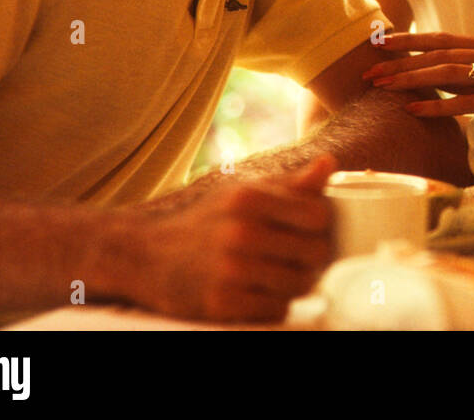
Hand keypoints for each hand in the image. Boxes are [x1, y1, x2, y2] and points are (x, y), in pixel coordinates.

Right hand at [128, 155, 335, 322]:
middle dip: (312, 258)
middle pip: (315, 253)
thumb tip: (329, 164)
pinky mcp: (221, 303)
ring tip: (278, 274)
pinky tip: (259, 292)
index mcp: (249, 197)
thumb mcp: (242, 191)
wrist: (144, 255)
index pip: (318, 215)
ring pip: (299, 284)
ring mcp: (230, 269)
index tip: (309, 231)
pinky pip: (276, 309)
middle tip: (298, 258)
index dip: (320, 226)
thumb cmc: (203, 221)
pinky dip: (274, 304)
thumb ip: (290, 183)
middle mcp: (240, 231)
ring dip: (295, 283)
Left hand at [362, 32, 473, 115]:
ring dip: (410, 78)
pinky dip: (437, 105)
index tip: (380, 42)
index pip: (442, 38)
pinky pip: (464, 101)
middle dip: (400, 60)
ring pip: (445, 71)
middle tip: (370, 70)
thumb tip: (440, 82)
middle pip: (437, 52)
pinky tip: (413, 108)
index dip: (409, 39)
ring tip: (382, 86)